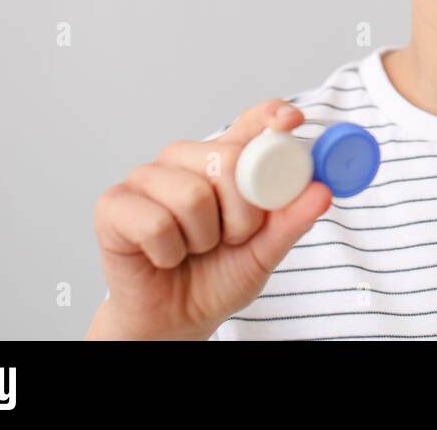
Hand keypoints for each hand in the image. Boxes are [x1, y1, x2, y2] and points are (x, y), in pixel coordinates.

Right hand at [86, 99, 332, 339]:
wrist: (175, 319)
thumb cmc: (217, 277)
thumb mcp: (265, 252)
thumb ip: (291, 220)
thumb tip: (322, 191)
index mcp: (224, 160)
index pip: (250, 123)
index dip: (271, 117)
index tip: (292, 122)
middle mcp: (185, 159)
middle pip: (227, 160)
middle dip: (242, 214)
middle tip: (232, 237)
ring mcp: (146, 178)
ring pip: (192, 195)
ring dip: (203, 239)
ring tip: (195, 249)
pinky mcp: (113, 204)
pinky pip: (156, 223)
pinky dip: (169, 252)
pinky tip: (164, 256)